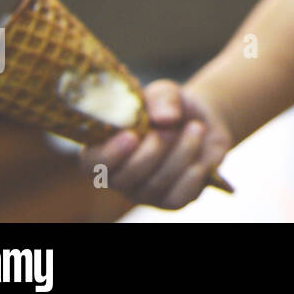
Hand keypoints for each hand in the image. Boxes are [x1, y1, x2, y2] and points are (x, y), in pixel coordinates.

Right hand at [78, 79, 233, 209]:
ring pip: (156, 185)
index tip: (131, 136)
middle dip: (152, 150)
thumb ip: (162, 99)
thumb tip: (166, 119)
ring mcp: (145, 192)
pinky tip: (201, 160)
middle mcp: (120, 176)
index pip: (92, 163)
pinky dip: (192, 178)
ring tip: (196, 128)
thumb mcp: (165, 93)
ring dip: (181, 153)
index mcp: (106, 148)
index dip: (109, 154)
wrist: (200, 121)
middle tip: (170, 128)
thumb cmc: (170, 107)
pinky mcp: (171, 200)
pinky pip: (177, 198)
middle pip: (125, 178)